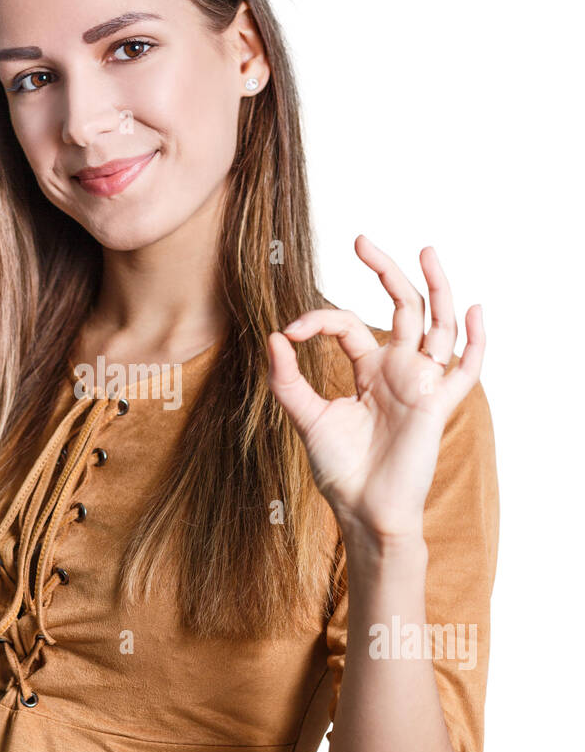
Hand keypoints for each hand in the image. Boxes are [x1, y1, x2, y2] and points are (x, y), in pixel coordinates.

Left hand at [267, 235, 484, 541]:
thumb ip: (288, 380)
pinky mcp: (436, 405)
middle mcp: (398, 371)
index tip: (290, 331)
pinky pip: (465, 371)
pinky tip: (476, 312)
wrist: (362, 511)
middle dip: (385, 272)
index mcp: (368, 371)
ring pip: (437, 324)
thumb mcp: (306, 418)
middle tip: (361, 240)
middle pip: (402, 307)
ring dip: (436, 287)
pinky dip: (475, 342)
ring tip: (428, 250)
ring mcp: (420, 384)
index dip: (319, 318)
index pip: (348, 325)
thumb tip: (274, 336)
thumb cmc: (340, 470)